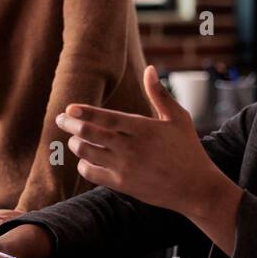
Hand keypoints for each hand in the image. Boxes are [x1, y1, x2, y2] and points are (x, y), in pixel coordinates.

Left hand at [55, 64, 226, 219]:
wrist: (196, 188)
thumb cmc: (187, 149)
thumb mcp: (178, 118)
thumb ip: (159, 94)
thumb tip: (149, 69)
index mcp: (144, 129)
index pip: (107, 118)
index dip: (85, 112)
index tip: (69, 108)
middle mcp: (131, 148)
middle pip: (89, 134)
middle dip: (70, 125)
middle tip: (60, 118)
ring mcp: (125, 168)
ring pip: (86, 153)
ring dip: (75, 144)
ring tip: (73, 138)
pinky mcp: (122, 185)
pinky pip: (92, 173)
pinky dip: (83, 164)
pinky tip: (85, 158)